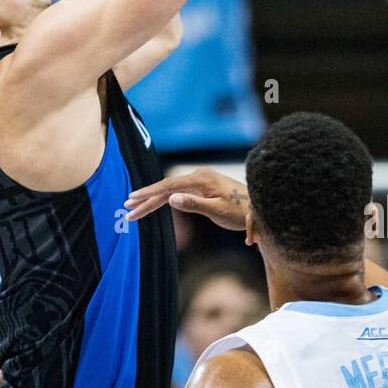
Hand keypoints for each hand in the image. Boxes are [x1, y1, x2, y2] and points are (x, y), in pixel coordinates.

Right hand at [124, 167, 248, 227]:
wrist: (259, 208)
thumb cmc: (240, 212)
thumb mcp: (217, 211)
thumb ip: (193, 204)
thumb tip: (170, 199)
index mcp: (200, 180)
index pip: (168, 187)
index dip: (148, 194)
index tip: (132, 201)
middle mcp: (198, 176)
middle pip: (167, 188)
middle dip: (146, 199)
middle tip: (127, 208)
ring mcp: (201, 180)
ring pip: (172, 190)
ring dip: (155, 199)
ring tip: (136, 208)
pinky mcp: (204, 186)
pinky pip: (180, 191)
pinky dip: (166, 198)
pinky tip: (157, 203)